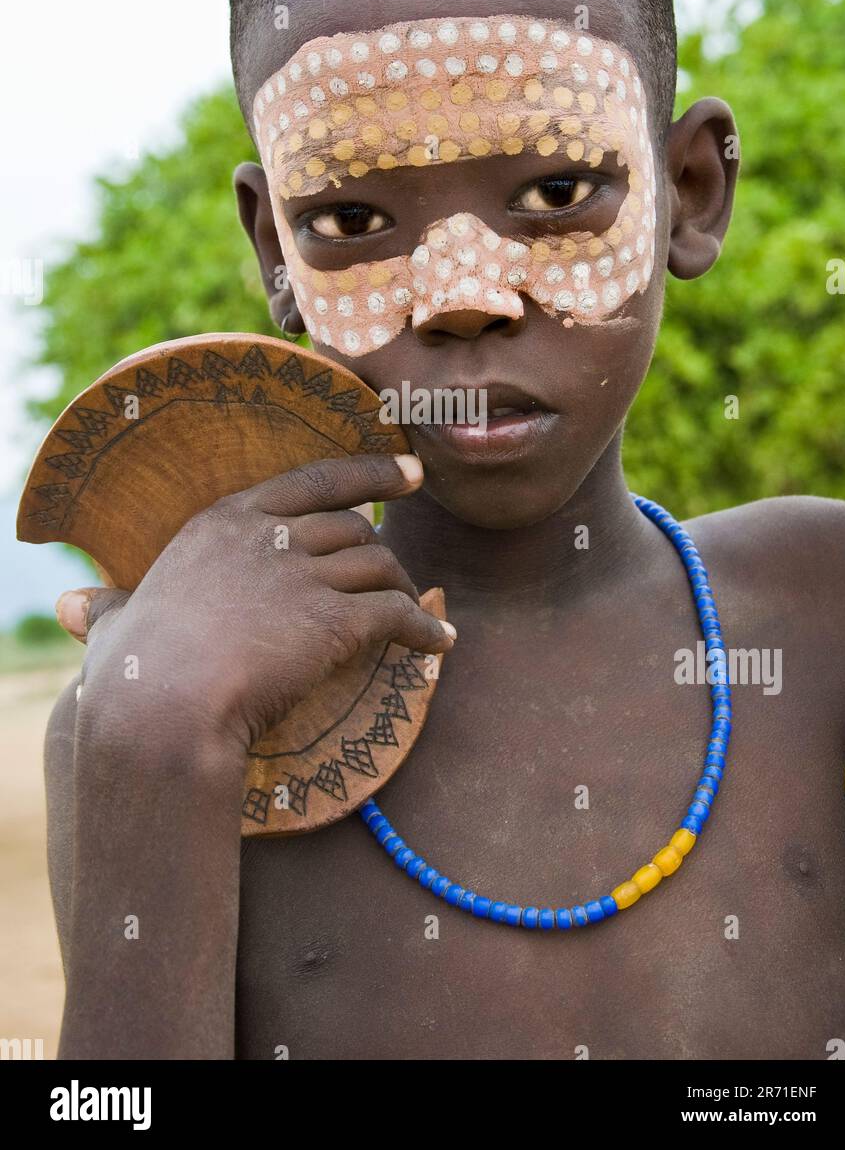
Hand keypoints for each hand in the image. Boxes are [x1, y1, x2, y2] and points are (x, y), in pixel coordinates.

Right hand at [56, 452, 454, 756]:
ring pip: (379, 565)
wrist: (161, 706)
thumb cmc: (130, 672)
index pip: (310, 480)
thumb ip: (104, 610)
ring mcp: (303, 574)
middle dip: (381, 547)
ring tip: (417, 615)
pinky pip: (397, 613)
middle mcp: (268, 536)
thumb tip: (70, 606)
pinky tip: (440, 644)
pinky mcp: (333, 619)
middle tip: (399, 570)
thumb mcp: (114, 627)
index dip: (367, 472)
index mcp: (222, 522)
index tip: (407, 471)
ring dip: (403, 590)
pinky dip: (425, 628)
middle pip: (352, 526)